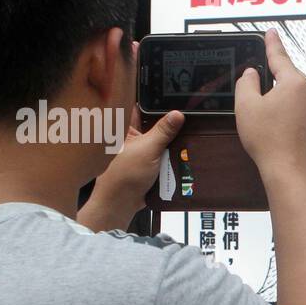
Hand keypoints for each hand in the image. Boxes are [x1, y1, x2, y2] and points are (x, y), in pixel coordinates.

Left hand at [79, 109, 183, 229]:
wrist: (122, 202)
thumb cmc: (123, 176)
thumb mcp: (148, 148)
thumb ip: (164, 131)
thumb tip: (177, 115)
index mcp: (125, 127)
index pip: (142, 107)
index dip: (157, 104)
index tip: (174, 102)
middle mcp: (132, 136)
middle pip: (155, 124)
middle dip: (169, 125)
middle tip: (183, 122)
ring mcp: (141, 149)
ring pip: (162, 140)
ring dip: (172, 142)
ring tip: (182, 140)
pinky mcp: (149, 162)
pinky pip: (164, 154)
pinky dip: (172, 155)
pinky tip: (179, 155)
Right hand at [235, 28, 305, 176]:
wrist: (288, 169)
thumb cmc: (268, 139)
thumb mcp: (246, 105)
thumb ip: (247, 82)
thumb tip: (252, 73)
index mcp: (294, 83)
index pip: (280, 57)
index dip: (272, 44)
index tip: (271, 33)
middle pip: (288, 78)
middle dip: (273, 82)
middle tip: (258, 95)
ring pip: (296, 95)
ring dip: (282, 100)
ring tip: (269, 118)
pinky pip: (303, 110)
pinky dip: (291, 113)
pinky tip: (280, 126)